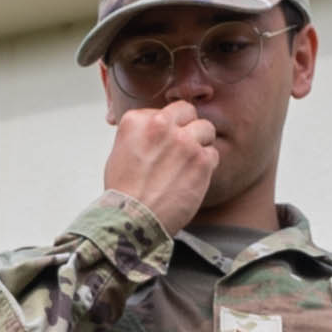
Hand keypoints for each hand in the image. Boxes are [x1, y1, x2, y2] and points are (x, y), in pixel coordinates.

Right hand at [103, 102, 222, 229]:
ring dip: (200, 143)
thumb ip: (140, 134)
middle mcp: (161, 124)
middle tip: (181, 146)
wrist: (133, 220)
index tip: (164, 141)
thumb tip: (155, 131)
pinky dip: (206, 164)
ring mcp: (184, 141)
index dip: (167, 126)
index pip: (164, 111)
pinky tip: (192, 177)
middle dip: (187, 126)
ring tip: (189, 162)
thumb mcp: (118, 152)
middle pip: (187, 111)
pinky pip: (213, 153)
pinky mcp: (202, 160)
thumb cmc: (123, 192)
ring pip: (205, 128)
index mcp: (136, 120)